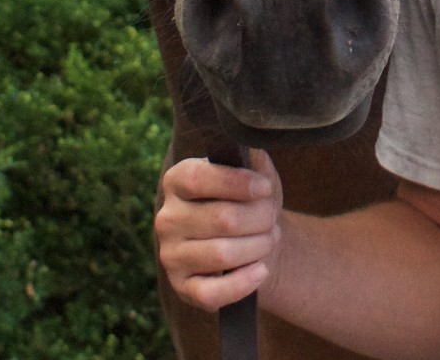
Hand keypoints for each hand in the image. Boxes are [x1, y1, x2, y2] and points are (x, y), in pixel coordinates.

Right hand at [154, 151, 282, 310]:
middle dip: (260, 218)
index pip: (198, 179)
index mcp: (176, 181)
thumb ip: (252, 157)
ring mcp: (171, 255)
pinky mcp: (182, 288)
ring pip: (222, 254)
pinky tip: (261, 270)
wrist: (251, 243)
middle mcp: (167, 218)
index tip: (264, 188)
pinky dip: (244, 282)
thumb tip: (250, 148)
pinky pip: (213, 292)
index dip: (237, 183)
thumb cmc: (250, 203)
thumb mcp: (254, 173)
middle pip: (222, 218)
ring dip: (258, 246)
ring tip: (269, 239)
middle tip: (272, 217)